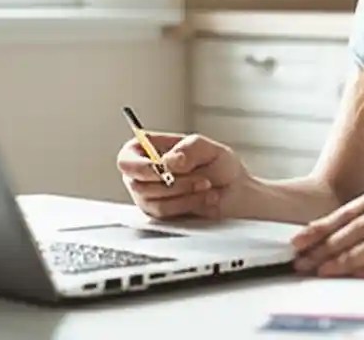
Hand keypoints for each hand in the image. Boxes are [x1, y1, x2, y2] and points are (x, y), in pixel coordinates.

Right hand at [117, 132, 246, 219]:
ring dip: (184, 194)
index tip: (161, 168)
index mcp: (150, 150)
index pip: (126, 158)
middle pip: (137, 183)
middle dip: (173, 182)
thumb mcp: (210, 149)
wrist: (237, 194)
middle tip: (202, 178)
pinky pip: (165, 215)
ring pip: (152, 201)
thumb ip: (189, 148)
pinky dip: (188, 205)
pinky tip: (206, 199)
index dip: (139, 166)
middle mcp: (145, 174)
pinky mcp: (161, 216)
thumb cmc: (221, 168)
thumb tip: (168, 160)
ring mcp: (151, 197)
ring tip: (207, 186)